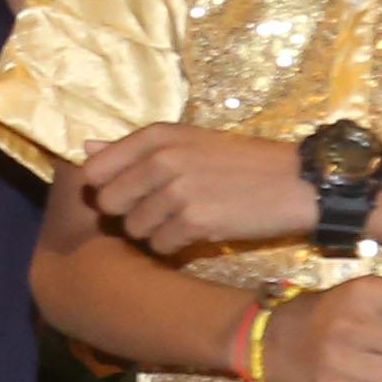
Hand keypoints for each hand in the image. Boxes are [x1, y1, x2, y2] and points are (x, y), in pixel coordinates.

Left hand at [78, 126, 315, 260]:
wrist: (296, 182)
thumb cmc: (241, 163)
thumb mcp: (187, 143)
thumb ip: (133, 149)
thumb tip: (85, 149)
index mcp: (157, 135)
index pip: (95, 169)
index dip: (106, 188)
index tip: (130, 193)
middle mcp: (162, 159)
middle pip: (108, 203)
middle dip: (128, 213)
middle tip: (161, 210)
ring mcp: (177, 190)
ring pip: (133, 228)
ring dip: (154, 231)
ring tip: (185, 218)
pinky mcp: (195, 220)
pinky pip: (159, 246)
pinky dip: (175, 246)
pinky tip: (198, 231)